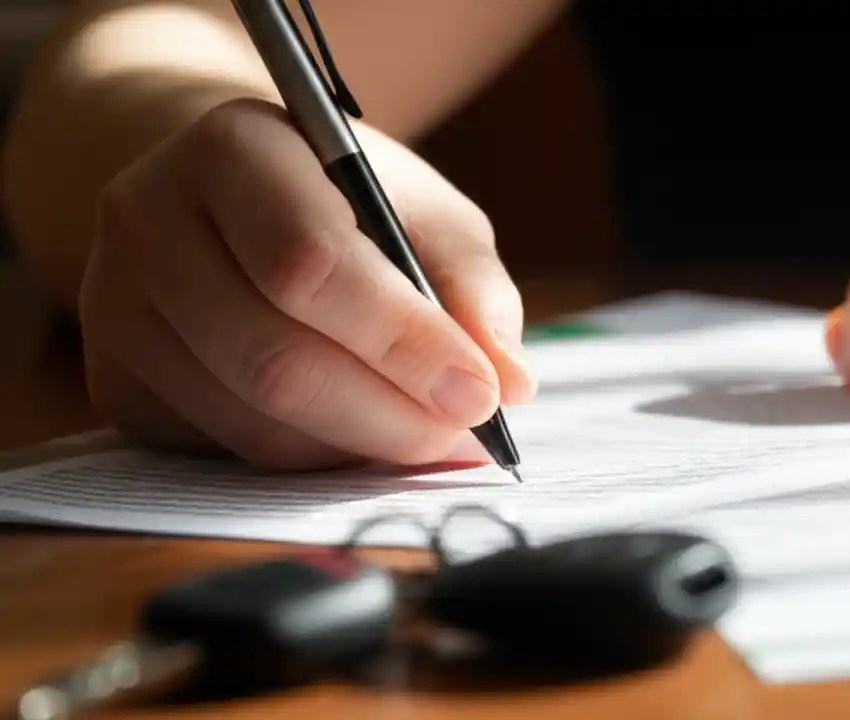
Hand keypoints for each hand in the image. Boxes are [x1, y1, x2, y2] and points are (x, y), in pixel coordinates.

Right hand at [80, 99, 536, 469]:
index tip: (480, 392)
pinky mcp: (117, 379)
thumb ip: (470, 285)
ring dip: (357, 447)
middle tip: (463, 435)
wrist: (215, 193)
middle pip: (273, 357)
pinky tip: (358, 433)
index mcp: (232, 150)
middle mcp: (149, 223)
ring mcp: (116, 306)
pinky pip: (225, 449)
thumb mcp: (418, 207)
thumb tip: (508, 381)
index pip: (308, 263)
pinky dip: (311, 458)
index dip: (401, 340)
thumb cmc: (334, 196)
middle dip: (389, 415)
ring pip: (251, 420)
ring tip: (425, 435)